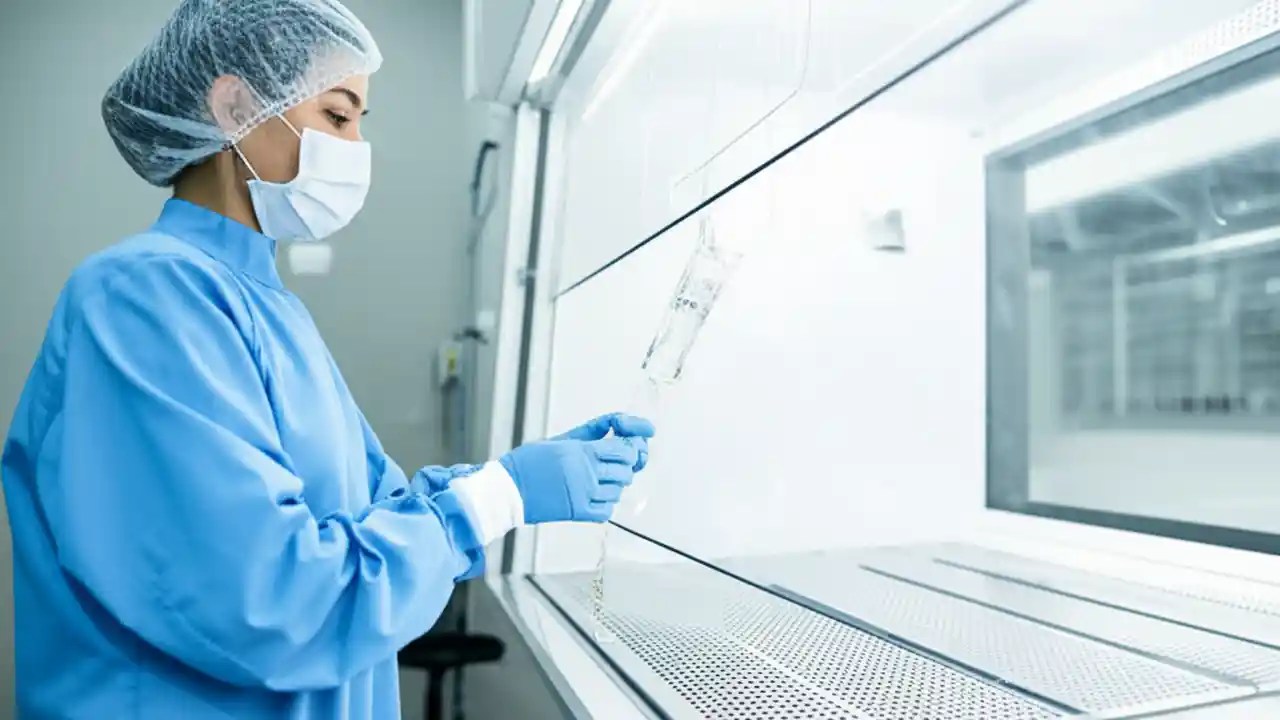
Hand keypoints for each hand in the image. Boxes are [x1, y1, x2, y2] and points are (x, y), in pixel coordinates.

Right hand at [500, 413, 654, 523]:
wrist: (507, 490)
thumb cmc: (528, 463)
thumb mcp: (559, 440)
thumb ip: (588, 433)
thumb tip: (612, 425)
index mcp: (580, 451)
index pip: (623, 450)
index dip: (628, 449)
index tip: (623, 448)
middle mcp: (585, 473)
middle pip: (625, 471)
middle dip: (624, 467)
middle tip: (613, 466)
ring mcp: (583, 494)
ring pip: (618, 491)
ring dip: (614, 486)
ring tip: (600, 481)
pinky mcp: (578, 513)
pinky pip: (607, 510)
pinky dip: (606, 504)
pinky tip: (595, 497)